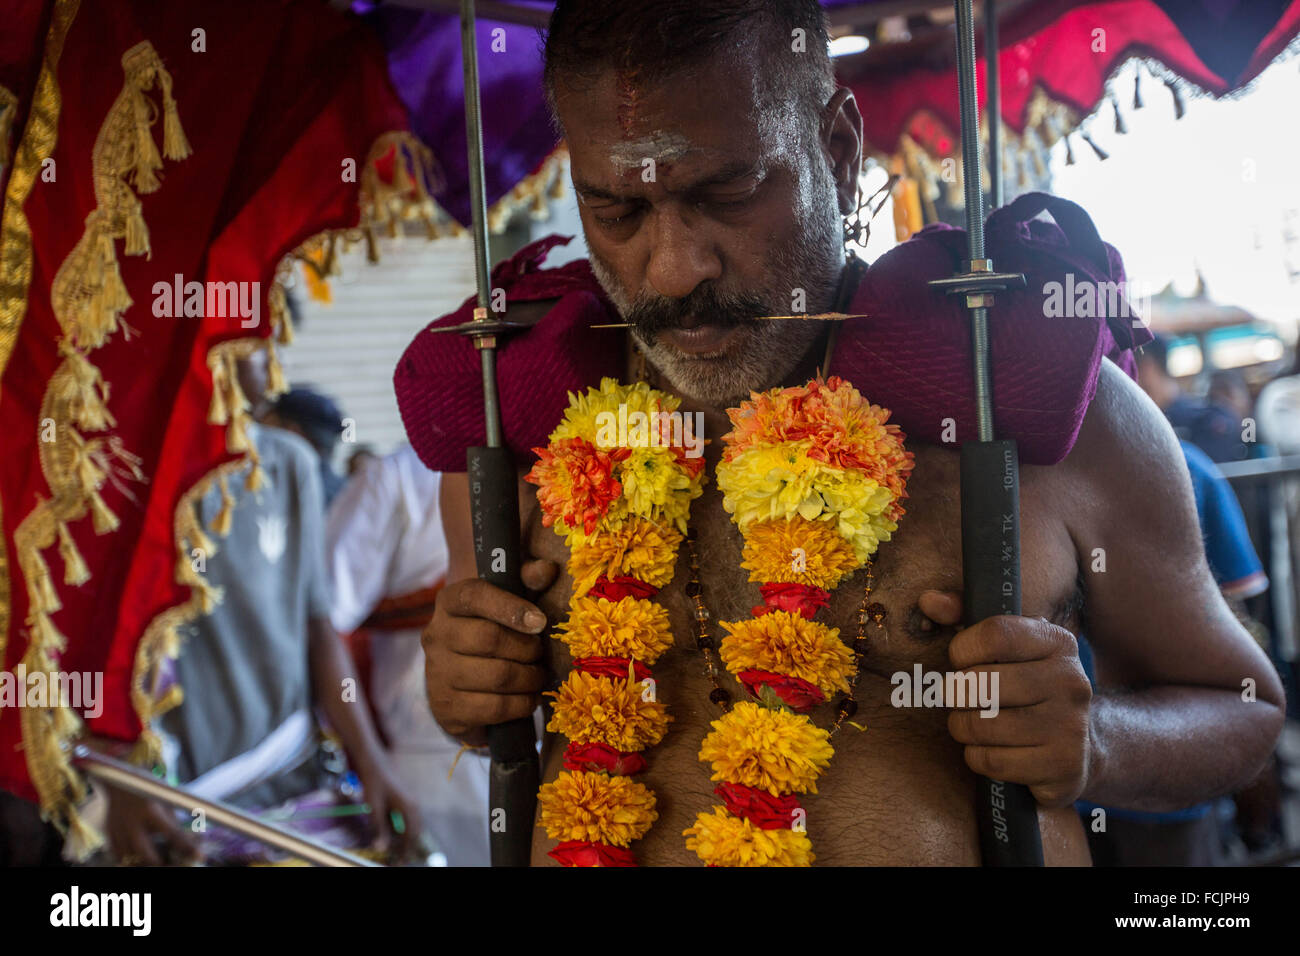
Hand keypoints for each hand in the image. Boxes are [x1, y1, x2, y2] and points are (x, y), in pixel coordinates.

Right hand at [104, 787, 200, 865]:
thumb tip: (196, 841)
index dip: (187, 847)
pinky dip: (128, 859)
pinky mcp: (108, 833)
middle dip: (160, 863)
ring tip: (155, 860)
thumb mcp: (165, 800)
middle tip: (171, 863)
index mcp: (151, 810)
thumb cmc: (148, 790)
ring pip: (129, 859)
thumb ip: (176, 822)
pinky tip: (138, 858)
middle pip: (147, 854)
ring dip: (143, 863)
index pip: (173, 834)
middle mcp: (132, 822)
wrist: (118, 780)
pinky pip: (117, 855)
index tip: (200, 856)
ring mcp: (117, 829)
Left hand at [356, 761, 424, 859]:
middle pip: (416, 832)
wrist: (374, 762)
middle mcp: (414, 805)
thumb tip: (381, 848)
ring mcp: (412, 801)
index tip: (398, 863)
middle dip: (409, 848)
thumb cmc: (373, 784)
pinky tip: (397, 836)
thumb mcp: (373, 808)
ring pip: (414, 826)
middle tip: (400, 861)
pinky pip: (410, 819)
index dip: (404, 852)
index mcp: (408, 808)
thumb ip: (379, 829)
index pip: (410, 836)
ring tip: (399, 852)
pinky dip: (406, 830)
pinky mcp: (407, 800)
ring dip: (408, 839)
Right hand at [421, 558, 556, 745]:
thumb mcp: (511, 598)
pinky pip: (493, 708)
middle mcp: (436, 635)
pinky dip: (521, 705)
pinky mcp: (447, 708)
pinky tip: (528, 698)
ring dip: (529, 678)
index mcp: (450, 602)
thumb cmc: (495, 630)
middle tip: (540, 654)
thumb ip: (527, 579)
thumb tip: (547, 569)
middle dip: (527, 649)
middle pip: (489, 639)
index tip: (540, 622)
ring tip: (538, 676)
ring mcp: (437, 674)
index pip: (475, 595)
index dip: (511, 607)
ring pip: (496, 676)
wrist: (464, 681)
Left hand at [921, 590, 1096, 807]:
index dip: (963, 648)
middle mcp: (1071, 680)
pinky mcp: (1063, 767)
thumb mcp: (1006, 645)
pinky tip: (987, 749)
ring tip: (970, 722)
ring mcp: (1070, 726)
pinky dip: (977, 757)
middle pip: (981, 682)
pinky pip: (992, 762)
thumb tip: (929, 600)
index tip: (960, 660)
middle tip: (960, 697)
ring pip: (981, 725)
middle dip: (955, 693)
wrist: (1079, 744)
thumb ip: (965, 616)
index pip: (995, 634)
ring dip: (962, 726)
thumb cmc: (1026, 683)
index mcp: (1057, 642)